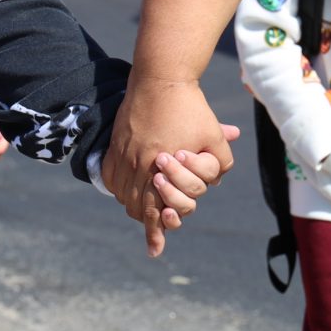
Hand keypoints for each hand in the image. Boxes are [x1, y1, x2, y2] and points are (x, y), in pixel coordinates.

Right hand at [102, 78, 238, 256]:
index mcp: (161, 166)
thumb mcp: (214, 136)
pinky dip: (120, 189)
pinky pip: (112, 177)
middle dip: (148, 223)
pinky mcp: (115, 145)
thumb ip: (219, 163)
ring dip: (135, 206)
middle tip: (156, 234)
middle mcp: (138, 164)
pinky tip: (129, 192)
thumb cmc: (191, 108)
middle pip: (137, 207)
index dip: (156, 234)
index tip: (155, 252)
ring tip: (146, 212)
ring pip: (123, 195)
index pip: (156, 210)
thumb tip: (218, 182)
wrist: (160, 78)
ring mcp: (122, 154)